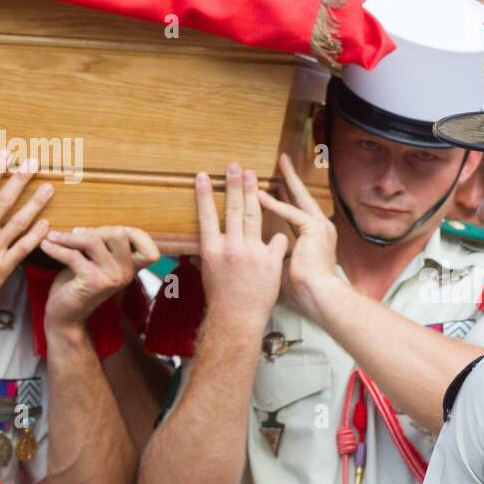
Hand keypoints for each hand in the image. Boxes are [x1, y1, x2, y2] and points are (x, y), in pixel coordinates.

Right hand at [0, 153, 51, 325]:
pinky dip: (36, 235)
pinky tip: (47, 223)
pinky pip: (23, 248)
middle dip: (19, 179)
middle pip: (3, 200)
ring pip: (19, 222)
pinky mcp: (3, 267)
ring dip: (35, 204)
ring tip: (49, 189)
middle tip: (33, 163)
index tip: (5, 154)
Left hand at [41, 226, 159, 333]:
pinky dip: (55, 248)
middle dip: (96, 229)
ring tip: (54, 236)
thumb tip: (97, 224)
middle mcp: (126, 274)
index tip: (105, 233)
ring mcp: (112, 278)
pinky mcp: (92, 282)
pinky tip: (45, 246)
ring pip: (94, 240)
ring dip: (69, 236)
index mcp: (131, 269)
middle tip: (75, 235)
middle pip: (121, 233)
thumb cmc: (79, 285)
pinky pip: (73, 255)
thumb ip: (105, 247)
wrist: (67, 316)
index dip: (131, 233)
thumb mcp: (97, 263)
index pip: (149, 247)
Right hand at [195, 163, 287, 334]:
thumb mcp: (208, 270)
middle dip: (235, 184)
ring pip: (253, 216)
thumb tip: (209, 233)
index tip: (203, 175)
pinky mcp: (270, 260)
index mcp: (211, 249)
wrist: (238, 317)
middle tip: (236, 166)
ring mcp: (251, 253)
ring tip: (253, 175)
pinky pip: (277, 239)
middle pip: (232, 208)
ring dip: (253, 193)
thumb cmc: (222, 296)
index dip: (205, 194)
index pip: (206, 215)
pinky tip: (279, 229)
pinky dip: (277, 236)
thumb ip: (212, 249)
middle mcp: (230, 247)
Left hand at [257, 154, 343, 321]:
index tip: (275, 184)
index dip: (285, 196)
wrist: (318, 296)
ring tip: (278, 163)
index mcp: (315, 237)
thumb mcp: (286, 266)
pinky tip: (260, 196)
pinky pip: (291, 214)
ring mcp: (320, 227)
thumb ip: (275, 255)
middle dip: (291, 178)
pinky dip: (276, 205)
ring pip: (299, 198)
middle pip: (301, 197)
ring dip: (286, 180)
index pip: (296, 210)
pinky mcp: (315, 230)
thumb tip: (256, 255)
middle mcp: (321, 227)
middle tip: (283, 160)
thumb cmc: (304, 290)